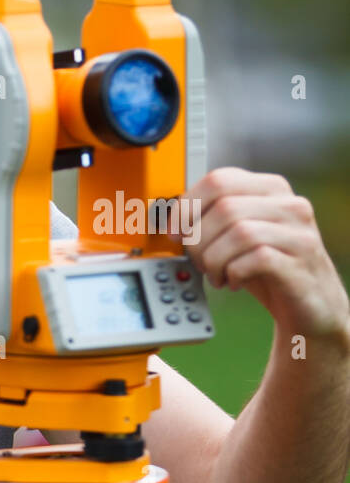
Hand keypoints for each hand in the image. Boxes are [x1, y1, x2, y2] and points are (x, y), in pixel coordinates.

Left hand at [175, 168, 349, 348]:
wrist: (309, 302)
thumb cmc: (268, 268)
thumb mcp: (238, 236)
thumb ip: (213, 220)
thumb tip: (173, 222)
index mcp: (270, 189)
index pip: (219, 180)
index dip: (186, 207)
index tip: (174, 232)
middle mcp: (289, 204)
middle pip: (224, 208)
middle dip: (198, 240)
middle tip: (197, 262)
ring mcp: (299, 232)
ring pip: (239, 232)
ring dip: (214, 260)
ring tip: (216, 275)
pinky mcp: (301, 260)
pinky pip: (257, 258)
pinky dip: (234, 272)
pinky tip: (233, 282)